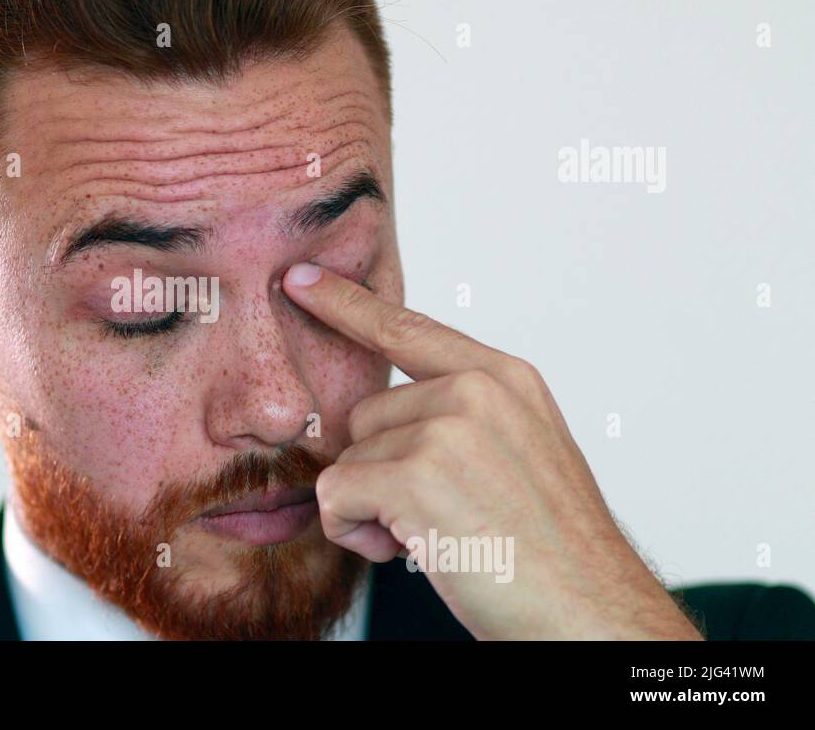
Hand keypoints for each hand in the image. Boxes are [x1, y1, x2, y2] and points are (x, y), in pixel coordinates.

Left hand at [282, 262, 701, 639]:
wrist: (589, 614)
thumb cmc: (552, 553)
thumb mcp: (522, 455)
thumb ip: (463, 418)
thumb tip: (385, 419)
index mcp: (505, 380)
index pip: (409, 328)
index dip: (349, 304)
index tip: (303, 279)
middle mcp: (477, 391)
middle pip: (364, 417)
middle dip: (381, 474)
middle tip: (439, 517)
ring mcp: (447, 428)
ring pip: (347, 460)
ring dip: (371, 509)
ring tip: (436, 536)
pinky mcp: (416, 474)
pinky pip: (335, 496)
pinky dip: (355, 533)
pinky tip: (410, 551)